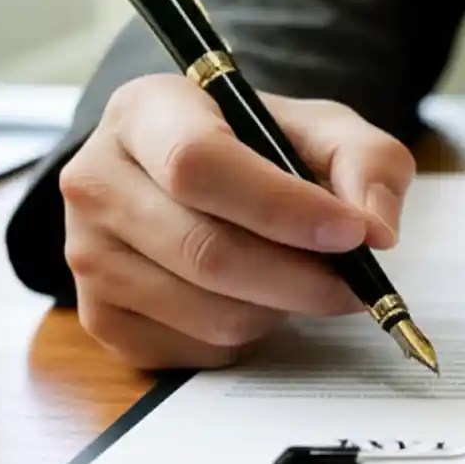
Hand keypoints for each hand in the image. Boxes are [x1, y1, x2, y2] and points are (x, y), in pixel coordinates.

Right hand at [59, 75, 413, 369]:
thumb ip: (366, 163)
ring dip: (279, 309)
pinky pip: (196, 350)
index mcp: (145, 113)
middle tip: (356, 283)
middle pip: (205, 251)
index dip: (281, 207)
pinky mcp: (103, 319)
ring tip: (301, 280)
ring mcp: (88, 255)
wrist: (203, 180)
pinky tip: (258, 300)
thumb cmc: (262, 150)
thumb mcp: (325, 131)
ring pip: (207, 311)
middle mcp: (97, 181)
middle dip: (301, 278)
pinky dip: (249, 337)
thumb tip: (376, 231)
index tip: (350, 232)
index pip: (198, 164)